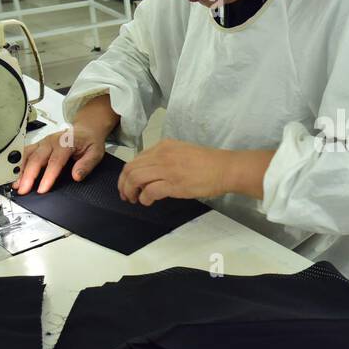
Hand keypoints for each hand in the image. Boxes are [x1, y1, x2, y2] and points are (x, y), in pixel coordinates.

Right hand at [13, 122, 105, 194]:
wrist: (85, 130)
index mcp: (65, 143)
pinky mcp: (38, 145)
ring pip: (28, 155)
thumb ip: (86, 165)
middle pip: (37, 159)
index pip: (55, 162)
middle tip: (23, 190)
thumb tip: (77, 176)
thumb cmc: (89, 142)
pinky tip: (15, 174)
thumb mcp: (95, 153)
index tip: (42, 189)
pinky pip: (26, 153)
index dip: (47, 176)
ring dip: (21, 170)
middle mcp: (51, 142)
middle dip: (28, 176)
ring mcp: (43, 142)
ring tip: (16, 184)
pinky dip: (19, 164)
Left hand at [118, 138, 237, 205]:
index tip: (128, 185)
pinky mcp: (174, 184)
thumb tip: (150, 174)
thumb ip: (164, 159)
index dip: (127, 174)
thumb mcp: (181, 152)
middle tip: (127, 196)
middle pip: (130, 169)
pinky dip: (144, 198)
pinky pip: (149, 191)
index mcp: (163, 146)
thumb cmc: (207, 162)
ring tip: (134, 200)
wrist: (225, 168)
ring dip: (130, 192)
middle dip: (123, 184)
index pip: (135, 159)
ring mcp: (167, 169)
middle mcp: (162, 155)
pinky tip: (148, 202)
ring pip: (135, 179)